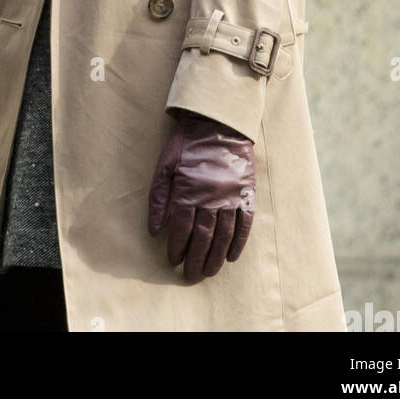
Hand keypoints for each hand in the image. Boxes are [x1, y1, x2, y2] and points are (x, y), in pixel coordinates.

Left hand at [147, 112, 254, 283]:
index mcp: (188, 191)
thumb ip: (158, 198)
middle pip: (203, 238)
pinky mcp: (246, 194)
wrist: (218, 122)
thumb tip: (153, 230)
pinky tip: (232, 257)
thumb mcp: (165, 165)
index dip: (176, 248)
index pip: (181, 229)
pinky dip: (239, 243)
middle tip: (191, 276)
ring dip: (216, 258)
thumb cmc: (187, 143)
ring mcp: (231, 197)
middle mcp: (210, 198)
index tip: (173, 261)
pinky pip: (244, 224)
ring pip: (224, 236)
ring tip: (209, 272)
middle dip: (195, 260)